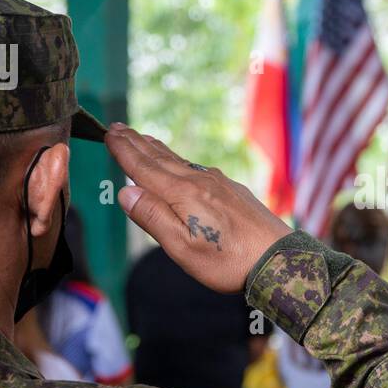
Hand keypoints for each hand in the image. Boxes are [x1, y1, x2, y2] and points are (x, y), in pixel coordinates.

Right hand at [105, 123, 291, 292]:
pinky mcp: (232, 190)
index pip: (144, 168)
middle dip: (136, 142)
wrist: (278, 258)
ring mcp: (218, 183)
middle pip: (160, 158)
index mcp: (182, 194)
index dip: (124, 152)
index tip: (108, 134)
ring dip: (157, 149)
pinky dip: (180, 160)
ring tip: (143, 138)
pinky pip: (197, 168)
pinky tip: (181, 164)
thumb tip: (125, 192)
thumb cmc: (229, 261)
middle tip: (118, 126)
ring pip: (180, 161)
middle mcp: (199, 181)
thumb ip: (153, 218)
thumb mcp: (183, 248)